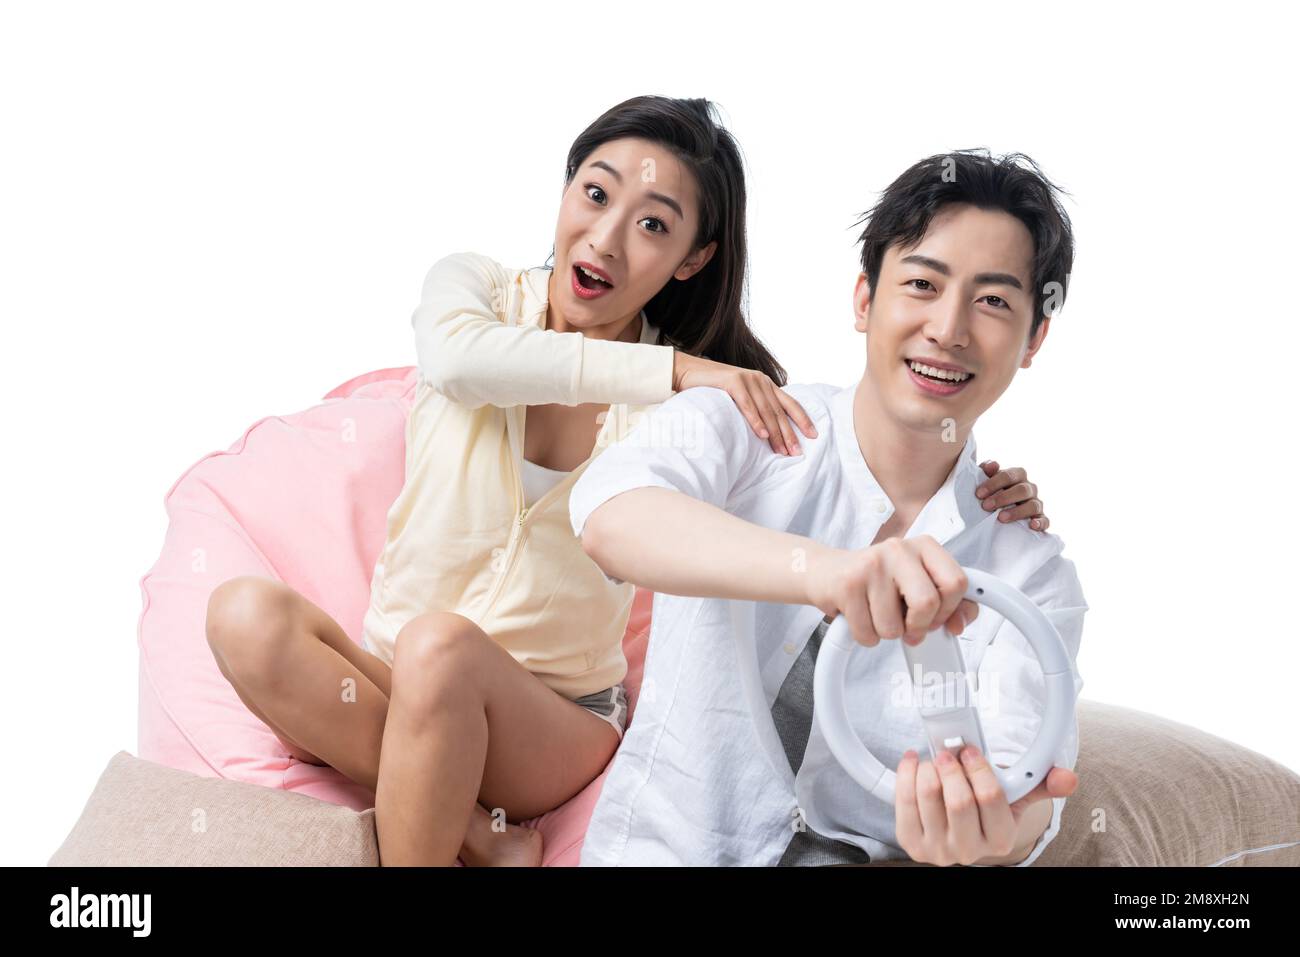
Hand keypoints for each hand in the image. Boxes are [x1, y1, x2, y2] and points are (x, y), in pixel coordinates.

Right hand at [672, 351, 816, 455]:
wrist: (689, 372)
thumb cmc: (715, 389)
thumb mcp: (741, 396)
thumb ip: (756, 407)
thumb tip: (769, 433)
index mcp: (766, 384)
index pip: (790, 403)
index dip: (803, 420)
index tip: (814, 436)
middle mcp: (760, 380)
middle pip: (779, 412)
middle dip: (789, 434)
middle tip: (796, 453)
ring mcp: (748, 379)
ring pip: (766, 411)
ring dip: (775, 432)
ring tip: (782, 451)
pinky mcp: (733, 382)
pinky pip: (747, 405)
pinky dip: (755, 421)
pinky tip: (762, 435)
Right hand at [804, 535, 979, 647]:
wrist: (825, 572)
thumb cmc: (877, 581)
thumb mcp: (916, 583)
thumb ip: (947, 602)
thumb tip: (960, 623)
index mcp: (924, 546)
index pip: (957, 582)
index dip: (950, 610)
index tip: (938, 618)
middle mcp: (899, 549)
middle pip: (928, 603)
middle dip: (919, 626)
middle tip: (910, 628)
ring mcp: (872, 564)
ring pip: (894, 626)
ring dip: (887, 633)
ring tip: (877, 614)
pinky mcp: (848, 584)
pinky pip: (868, 633)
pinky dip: (866, 636)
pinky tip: (859, 616)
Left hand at [894, 745, 1078, 865]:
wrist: (962, 828)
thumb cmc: (988, 806)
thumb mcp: (1017, 796)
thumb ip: (1041, 782)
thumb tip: (1067, 777)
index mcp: (1000, 839)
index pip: (990, 799)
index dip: (978, 768)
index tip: (971, 750)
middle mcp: (969, 850)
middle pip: (958, 801)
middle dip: (951, 767)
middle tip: (949, 752)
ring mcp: (938, 849)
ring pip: (928, 797)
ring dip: (928, 769)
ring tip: (934, 759)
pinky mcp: (911, 842)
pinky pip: (904, 801)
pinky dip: (907, 774)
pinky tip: (914, 762)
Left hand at [976, 461, 1047, 531]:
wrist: (999, 509)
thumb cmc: (992, 491)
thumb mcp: (987, 479)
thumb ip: (987, 470)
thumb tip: (993, 465)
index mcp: (1018, 475)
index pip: (1009, 476)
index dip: (993, 484)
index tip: (978, 494)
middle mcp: (1029, 488)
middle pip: (1022, 490)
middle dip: (1003, 498)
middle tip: (986, 506)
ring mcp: (1036, 503)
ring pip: (1033, 505)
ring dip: (1017, 512)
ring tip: (1001, 518)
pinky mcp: (1041, 519)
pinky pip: (1045, 520)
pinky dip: (1040, 523)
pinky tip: (1031, 525)